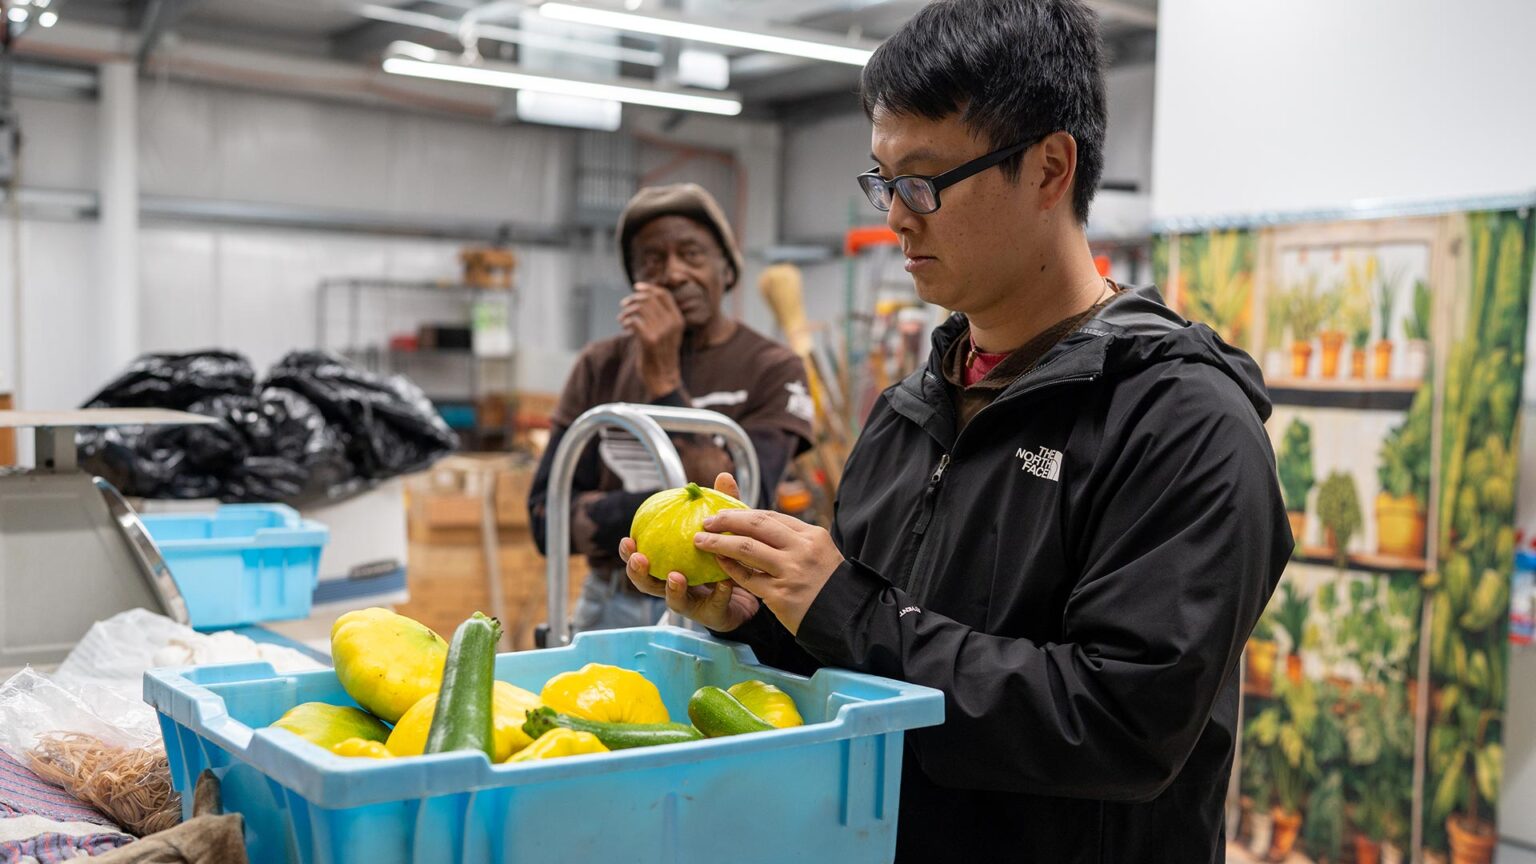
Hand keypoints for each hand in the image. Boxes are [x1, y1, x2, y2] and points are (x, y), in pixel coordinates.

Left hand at [619, 283, 684, 396]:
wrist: (663, 377)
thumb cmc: (660, 354)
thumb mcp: (666, 332)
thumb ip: (659, 316)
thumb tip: (642, 297)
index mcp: (678, 320)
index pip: (663, 294)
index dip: (648, 288)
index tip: (636, 287)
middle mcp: (672, 323)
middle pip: (649, 299)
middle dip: (633, 300)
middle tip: (624, 306)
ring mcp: (662, 332)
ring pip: (640, 308)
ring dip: (627, 311)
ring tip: (622, 320)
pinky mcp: (650, 340)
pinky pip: (634, 321)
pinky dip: (626, 321)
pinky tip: (624, 327)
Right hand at [619, 472, 760, 631]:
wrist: (758, 589)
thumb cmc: (734, 558)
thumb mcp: (729, 529)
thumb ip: (723, 507)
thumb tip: (723, 476)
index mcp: (672, 564)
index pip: (644, 559)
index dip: (630, 553)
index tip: (627, 540)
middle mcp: (677, 586)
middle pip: (648, 584)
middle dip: (638, 573)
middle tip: (639, 559)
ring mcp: (694, 603)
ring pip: (674, 601)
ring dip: (672, 589)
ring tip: (675, 576)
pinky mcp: (714, 615)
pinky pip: (713, 606)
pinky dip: (718, 594)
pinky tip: (723, 583)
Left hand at [693, 479, 843, 635]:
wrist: (847, 618)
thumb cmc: (830, 585)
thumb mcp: (819, 552)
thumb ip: (794, 539)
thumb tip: (760, 524)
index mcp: (812, 535)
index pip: (771, 517)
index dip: (743, 513)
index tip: (724, 513)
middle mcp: (802, 549)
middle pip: (755, 525)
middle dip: (726, 520)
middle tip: (707, 522)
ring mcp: (791, 572)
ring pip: (746, 549)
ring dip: (719, 543)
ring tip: (701, 541)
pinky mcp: (781, 595)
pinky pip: (747, 578)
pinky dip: (730, 568)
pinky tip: (719, 563)